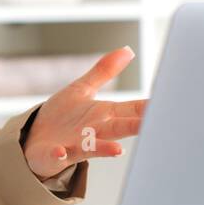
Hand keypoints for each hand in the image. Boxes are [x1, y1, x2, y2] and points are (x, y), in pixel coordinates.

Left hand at [21, 46, 148, 179]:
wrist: (34, 141)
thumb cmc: (60, 118)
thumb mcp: (83, 89)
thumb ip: (105, 71)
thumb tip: (127, 50)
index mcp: (103, 115)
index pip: (132, 110)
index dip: (149, 107)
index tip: (169, 104)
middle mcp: (94, 131)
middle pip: (120, 128)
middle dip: (137, 126)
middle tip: (155, 124)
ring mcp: (76, 144)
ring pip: (94, 146)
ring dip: (105, 148)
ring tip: (117, 150)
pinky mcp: (55, 153)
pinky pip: (59, 155)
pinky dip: (60, 154)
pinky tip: (61, 151)